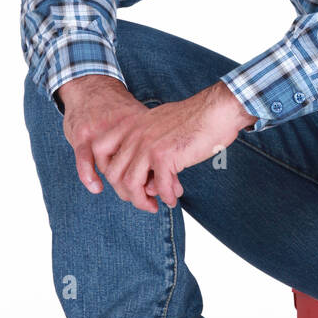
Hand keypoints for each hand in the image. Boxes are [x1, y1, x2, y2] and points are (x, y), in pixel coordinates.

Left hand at [57, 74, 253, 212]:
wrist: (217, 111)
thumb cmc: (196, 121)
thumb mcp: (162, 128)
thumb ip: (149, 151)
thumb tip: (147, 184)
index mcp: (132, 125)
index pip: (100, 149)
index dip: (108, 171)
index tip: (125, 184)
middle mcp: (135, 134)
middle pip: (113, 173)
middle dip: (126, 193)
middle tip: (142, 201)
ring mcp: (148, 145)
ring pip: (131, 184)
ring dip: (142, 201)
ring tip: (154, 205)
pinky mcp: (165, 155)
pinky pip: (158, 186)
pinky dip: (166, 196)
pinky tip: (173, 198)